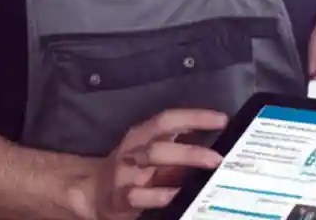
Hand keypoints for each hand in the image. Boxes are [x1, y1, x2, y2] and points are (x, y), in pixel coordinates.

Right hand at [70, 108, 227, 219]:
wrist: (93, 194)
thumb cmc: (132, 172)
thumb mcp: (152, 156)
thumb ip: (178, 150)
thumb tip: (218, 145)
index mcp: (142, 136)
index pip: (168, 120)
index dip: (195, 117)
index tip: (222, 120)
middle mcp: (133, 151)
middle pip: (161, 143)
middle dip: (190, 150)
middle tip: (218, 158)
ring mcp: (124, 174)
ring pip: (150, 161)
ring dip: (179, 164)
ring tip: (203, 174)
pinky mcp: (119, 198)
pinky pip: (138, 195)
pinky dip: (158, 195)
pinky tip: (175, 196)